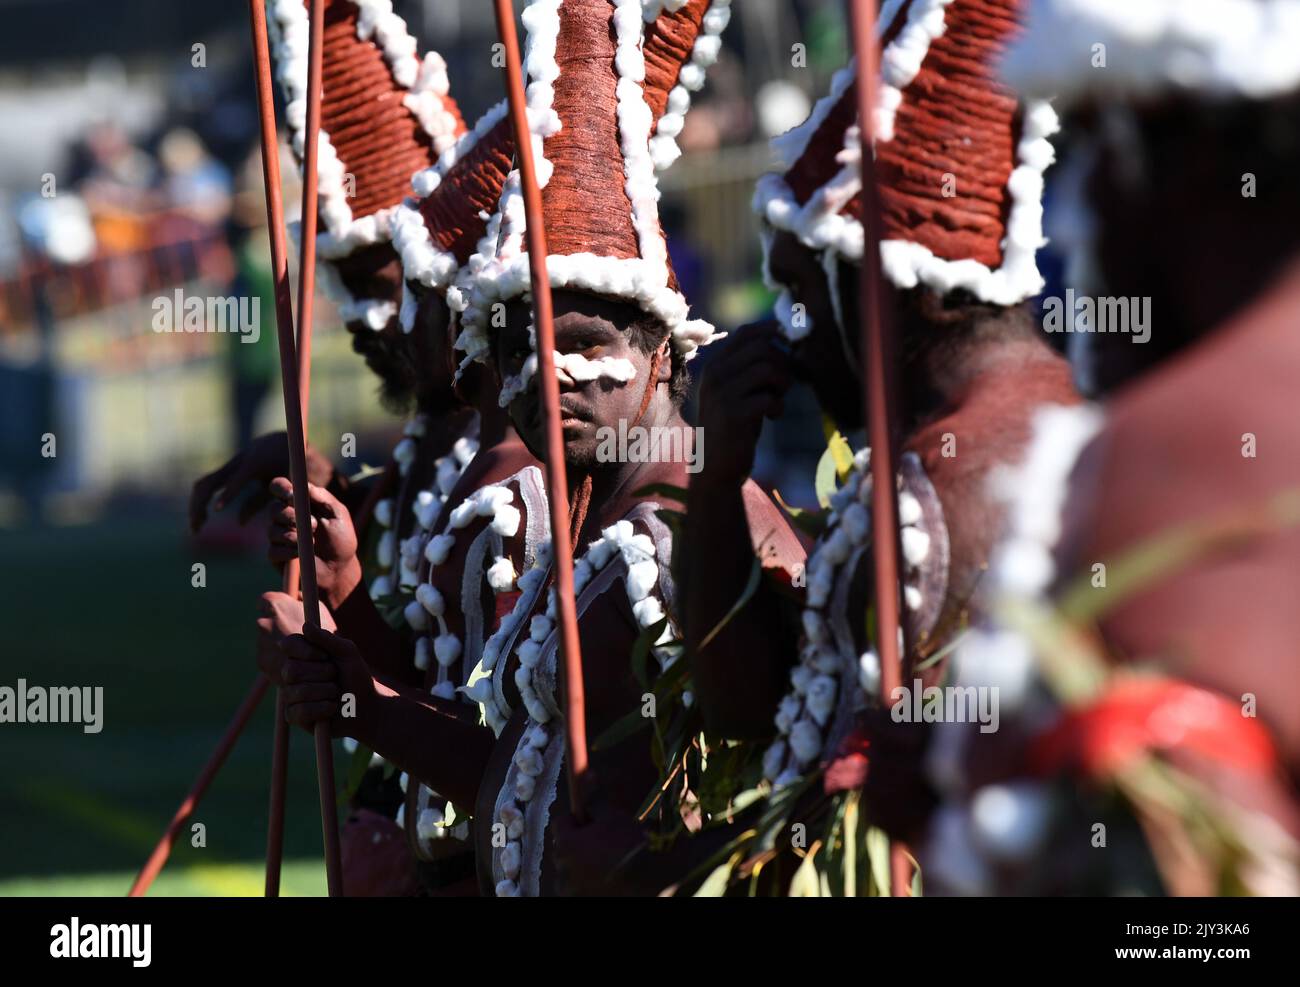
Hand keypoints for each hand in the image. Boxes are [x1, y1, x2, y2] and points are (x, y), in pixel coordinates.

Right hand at [190, 432, 334, 532]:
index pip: (239, 477)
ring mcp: (232, 464)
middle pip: (211, 480)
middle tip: (197, 529)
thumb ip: (274, 499)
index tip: (218, 510)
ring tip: (196, 528)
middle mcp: (240, 461)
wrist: (289, 439)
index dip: (229, 493)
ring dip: (196, 505)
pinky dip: (201, 502)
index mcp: (259, 462)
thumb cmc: (297, 466)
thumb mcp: (290, 484)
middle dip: (200, 504)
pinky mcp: (229, 469)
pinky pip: (209, 484)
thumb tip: (243, 521)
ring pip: (204, 483)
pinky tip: (202, 519)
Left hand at [255, 590, 336, 683]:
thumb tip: (296, 596)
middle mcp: (264, 623)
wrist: (319, 677)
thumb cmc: (325, 640)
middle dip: (278, 627)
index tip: (280, 610)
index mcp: (277, 606)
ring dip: (278, 644)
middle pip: (266, 622)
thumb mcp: (319, 614)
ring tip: (297, 652)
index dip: (275, 605)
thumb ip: (304, 602)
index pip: (266, 600)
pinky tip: (293, 662)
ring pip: (266, 640)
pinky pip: (268, 656)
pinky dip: (278, 659)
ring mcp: (260, 644)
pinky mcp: (261, 663)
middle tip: (293, 632)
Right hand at [266, 477, 361, 608]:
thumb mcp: (338, 515)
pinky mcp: (276, 555)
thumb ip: (324, 498)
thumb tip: (306, 486)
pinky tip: (302, 554)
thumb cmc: (340, 539)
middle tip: (313, 524)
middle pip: (273, 508)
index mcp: (297, 503)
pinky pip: (274, 550)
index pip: (279, 487)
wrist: (339, 568)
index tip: (292, 495)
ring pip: (273, 530)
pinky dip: (289, 551)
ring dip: (293, 536)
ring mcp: (278, 536)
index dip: (282, 488)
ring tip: (313, 542)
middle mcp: (284, 517)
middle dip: (290, 515)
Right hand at [277, 623, 375, 736]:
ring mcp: (291, 694)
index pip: (288, 645)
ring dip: (326, 692)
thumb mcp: (347, 652)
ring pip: (298, 691)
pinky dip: (322, 709)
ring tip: (336, 693)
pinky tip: (331, 708)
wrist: (366, 706)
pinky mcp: (293, 715)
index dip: (306, 651)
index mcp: (302, 655)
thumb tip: (306, 625)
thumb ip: (327, 639)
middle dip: (323, 674)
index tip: (325, 656)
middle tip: (335, 677)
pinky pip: (299, 711)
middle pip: (291, 670)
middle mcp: (292, 673)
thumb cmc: (356, 677)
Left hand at [551, 779, 652, 895]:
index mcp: (565, 846)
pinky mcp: (581, 903)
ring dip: (584, 866)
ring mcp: (571, 892)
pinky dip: (590, 884)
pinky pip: (581, 888)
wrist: (652, 880)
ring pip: (573, 871)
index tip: (593, 819)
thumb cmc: (631, 845)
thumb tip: (588, 774)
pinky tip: (610, 880)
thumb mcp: (613, 817)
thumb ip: (595, 800)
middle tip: (604, 842)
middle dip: (579, 844)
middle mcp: (562, 871)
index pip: (561, 823)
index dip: (577, 818)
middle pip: (565, 849)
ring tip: (610, 863)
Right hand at [695, 321, 792, 486]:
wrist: (716, 465)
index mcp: (716, 364)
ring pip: (767, 369)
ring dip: (782, 383)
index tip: (789, 343)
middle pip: (762, 348)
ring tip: (778, 398)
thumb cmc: (735, 425)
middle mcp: (715, 374)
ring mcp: (721, 394)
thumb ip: (753, 367)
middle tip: (783, 384)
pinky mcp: (733, 415)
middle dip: (783, 363)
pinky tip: (773, 416)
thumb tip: (786, 342)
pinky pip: (769, 398)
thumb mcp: (738, 390)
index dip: (773, 331)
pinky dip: (779, 406)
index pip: (746, 332)